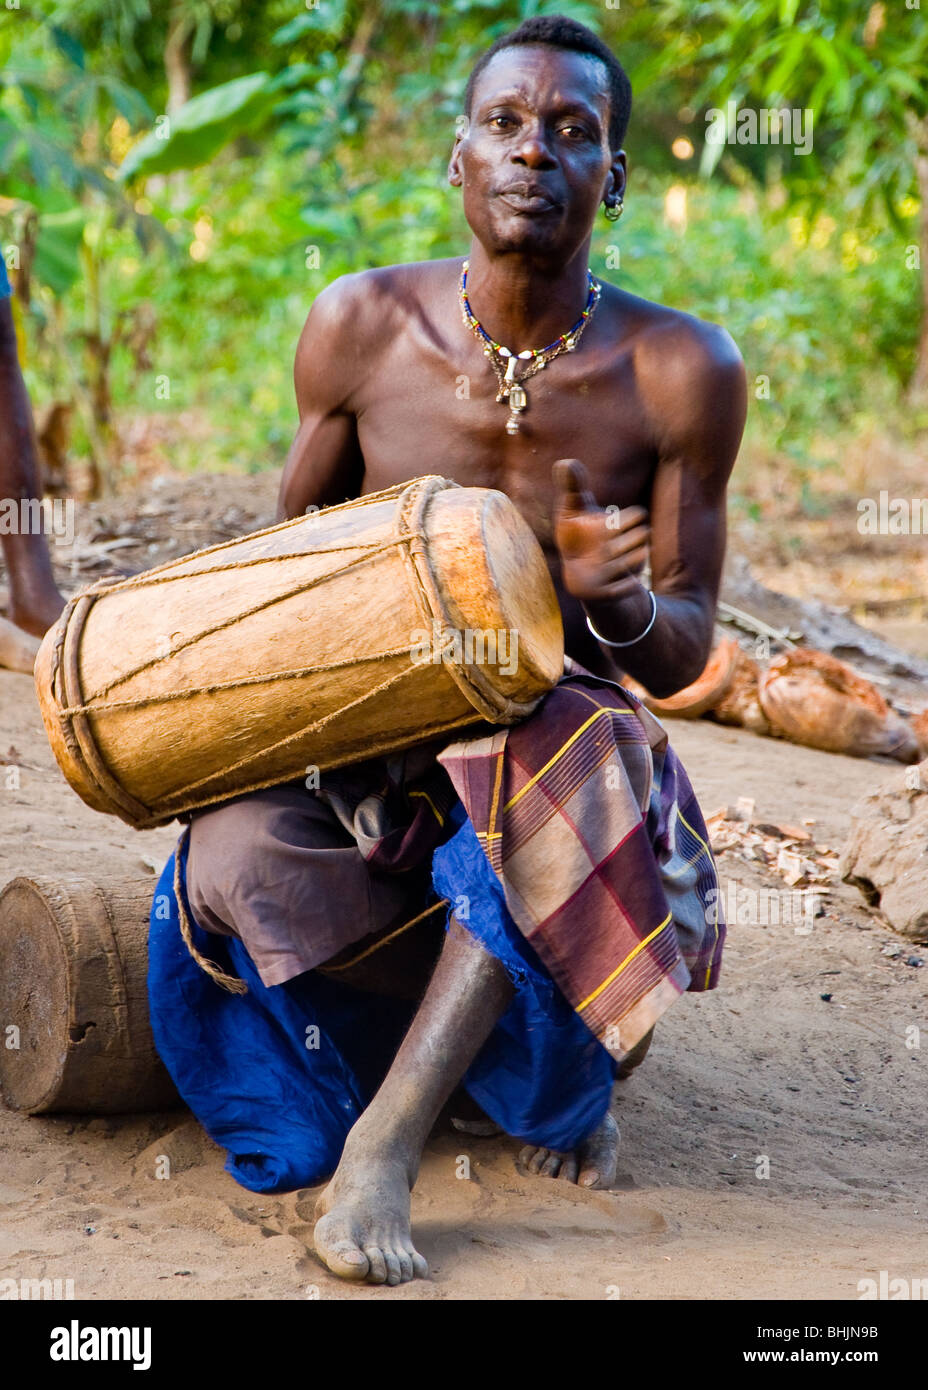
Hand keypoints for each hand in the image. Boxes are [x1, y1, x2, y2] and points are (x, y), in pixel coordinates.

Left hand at [552, 458, 649, 602]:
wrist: (579, 571)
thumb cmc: (578, 534)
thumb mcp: (572, 510)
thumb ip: (572, 487)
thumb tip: (565, 462)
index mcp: (620, 525)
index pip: (638, 515)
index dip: (622, 518)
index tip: (605, 524)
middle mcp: (627, 545)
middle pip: (641, 538)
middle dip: (621, 539)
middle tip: (604, 544)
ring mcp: (623, 568)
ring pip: (634, 561)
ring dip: (619, 562)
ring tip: (602, 560)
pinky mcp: (615, 590)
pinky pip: (625, 589)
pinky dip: (618, 587)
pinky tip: (601, 584)